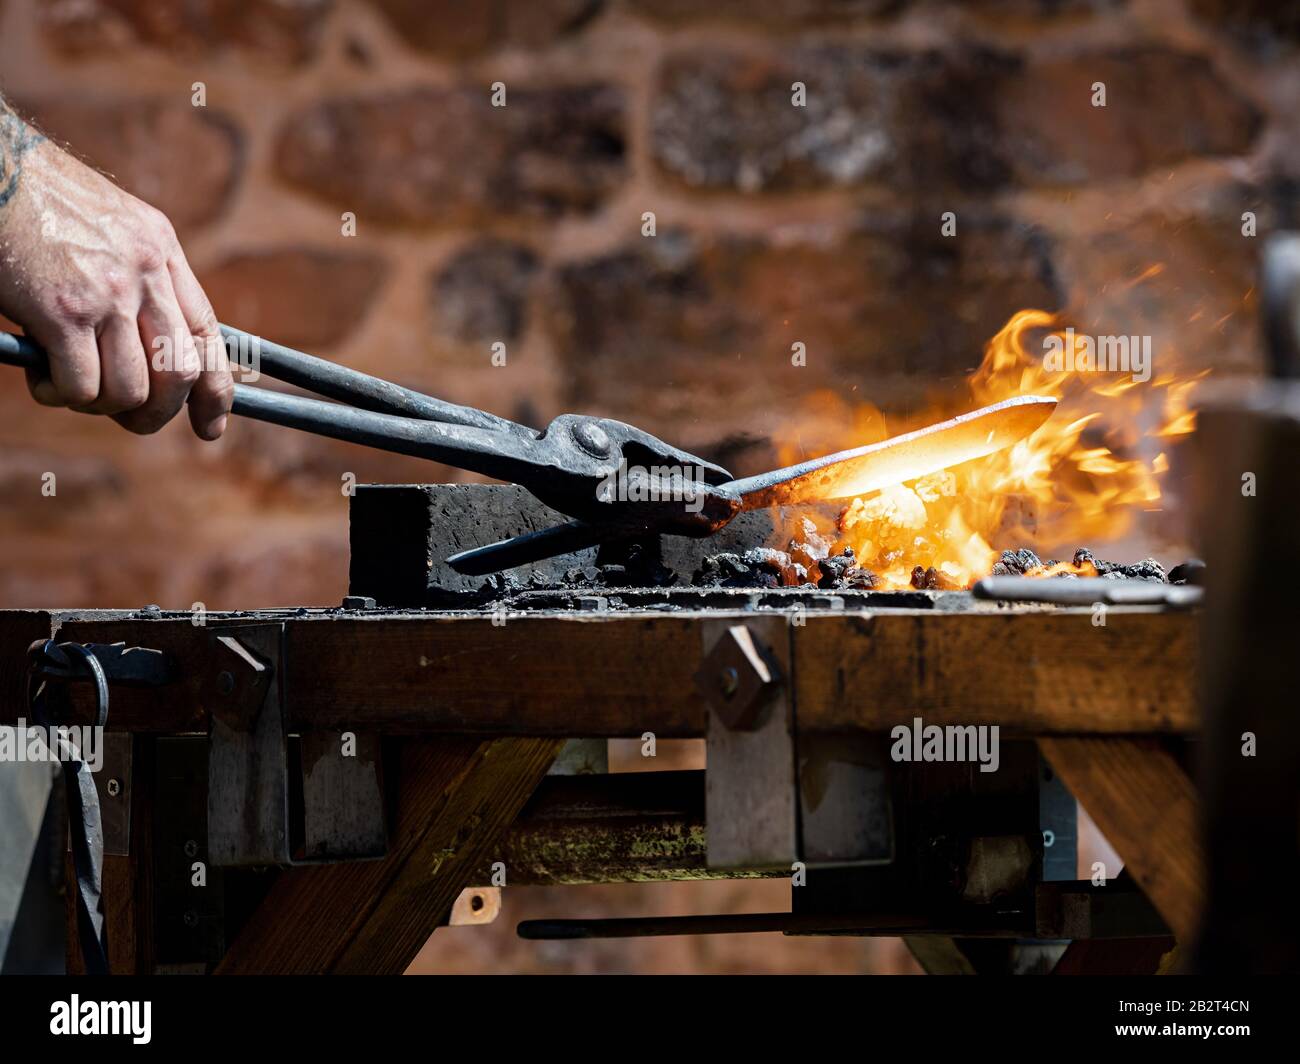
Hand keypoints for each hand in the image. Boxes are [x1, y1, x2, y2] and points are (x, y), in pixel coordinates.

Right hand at [0, 99, 231, 438]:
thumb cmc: (37, 203)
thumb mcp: (113, 226)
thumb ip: (142, 276)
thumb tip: (153, 349)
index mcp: (161, 250)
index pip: (208, 335)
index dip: (215, 391)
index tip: (210, 427)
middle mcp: (144, 273)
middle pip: (179, 373)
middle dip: (159, 412)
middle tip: (130, 420)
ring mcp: (107, 293)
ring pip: (132, 389)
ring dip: (102, 405)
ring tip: (72, 386)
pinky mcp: (62, 311)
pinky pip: (82, 386)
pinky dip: (62, 395)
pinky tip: (42, 376)